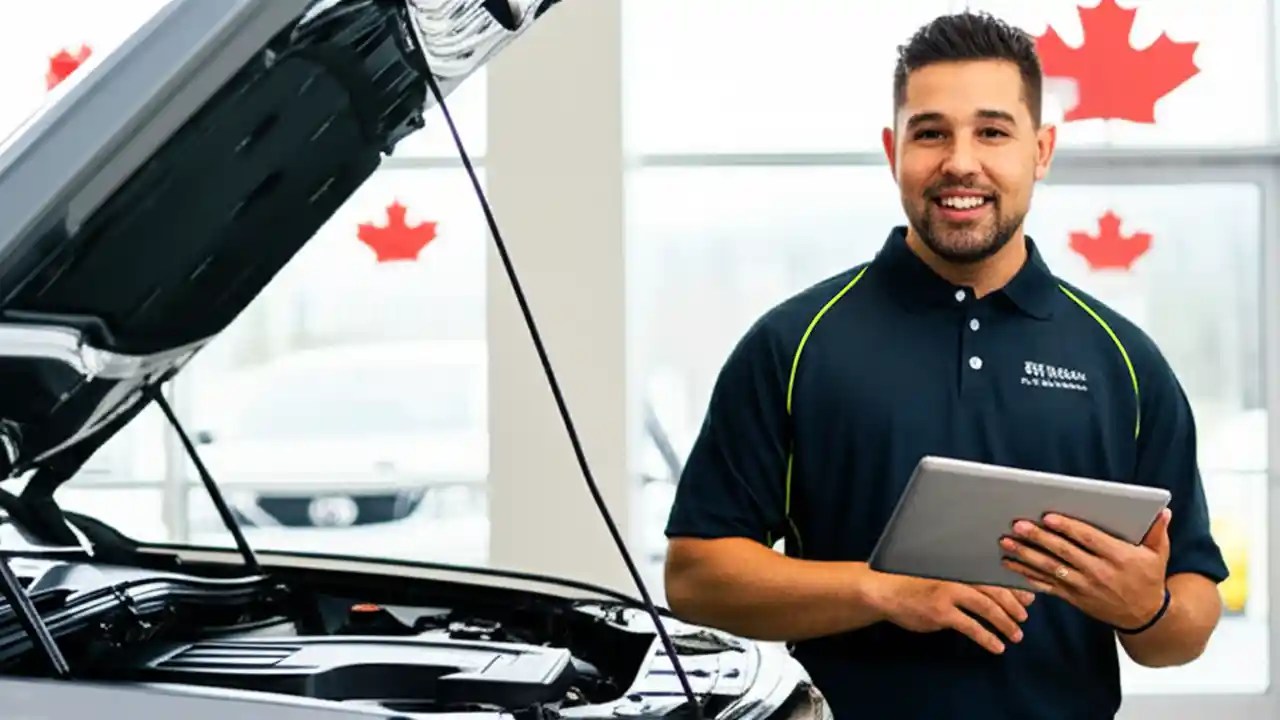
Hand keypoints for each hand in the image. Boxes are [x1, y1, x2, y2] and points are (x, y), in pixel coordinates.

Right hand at [874, 573, 1034, 653]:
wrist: (885, 590)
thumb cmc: (911, 582)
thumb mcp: (937, 575)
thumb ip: (959, 580)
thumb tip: (989, 590)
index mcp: (958, 566)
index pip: (993, 574)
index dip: (1014, 586)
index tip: (1029, 596)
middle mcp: (957, 577)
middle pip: (996, 590)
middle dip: (1014, 606)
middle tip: (1024, 618)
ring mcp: (949, 594)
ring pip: (987, 608)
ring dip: (1005, 623)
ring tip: (1016, 636)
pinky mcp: (942, 612)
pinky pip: (971, 626)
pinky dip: (987, 637)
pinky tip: (997, 646)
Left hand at [1000, 509, 1170, 628]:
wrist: (1145, 617)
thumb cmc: (1149, 579)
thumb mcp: (1159, 555)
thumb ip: (1158, 532)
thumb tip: (1163, 510)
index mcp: (1119, 557)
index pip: (1088, 539)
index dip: (1068, 528)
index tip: (1048, 517)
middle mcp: (1099, 572)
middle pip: (1064, 553)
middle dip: (1039, 538)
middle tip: (1017, 525)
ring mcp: (1084, 587)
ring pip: (1051, 569)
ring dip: (1026, 556)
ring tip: (1006, 543)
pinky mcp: (1074, 598)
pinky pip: (1048, 586)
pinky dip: (1028, 576)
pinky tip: (1011, 565)